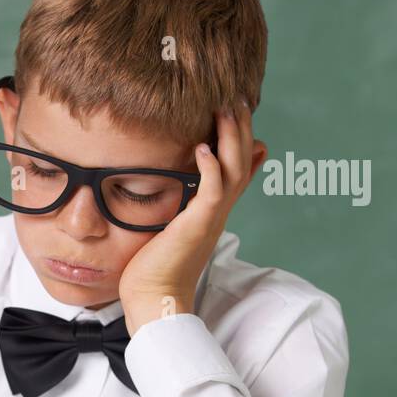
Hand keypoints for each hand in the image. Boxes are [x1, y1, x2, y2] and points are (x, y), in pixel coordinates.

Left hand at [118, 98, 266, 335]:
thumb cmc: (154, 266)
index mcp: (212, 210)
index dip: (241, 138)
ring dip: (231, 138)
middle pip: (241, 160)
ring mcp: (210, 218)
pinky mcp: (197, 226)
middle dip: (241, 127)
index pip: (236, 167)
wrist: (155, 299)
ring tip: (226, 108)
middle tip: (238, 96)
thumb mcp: (170, 225)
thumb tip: (181, 186)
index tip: (239, 109)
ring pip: (233, 169)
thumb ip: (177, 203)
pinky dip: (211, 168)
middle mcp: (218, 211)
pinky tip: (204, 147)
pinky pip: (213, 192)